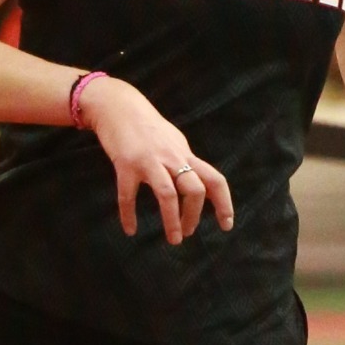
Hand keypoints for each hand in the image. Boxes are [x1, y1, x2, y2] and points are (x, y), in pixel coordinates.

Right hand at [78, 76, 233, 243]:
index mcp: (185, 154)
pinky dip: (129, 215)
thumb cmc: (147, 125)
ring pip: (167, 194)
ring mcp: (149, 161)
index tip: (226, 224)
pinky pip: (128, 196)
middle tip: (188, 232)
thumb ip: (185, 160)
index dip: (224, 203)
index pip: (214, 179)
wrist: (118, 106)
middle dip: (194, 215)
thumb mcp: (173, 141)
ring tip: (173, 238)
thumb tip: (197, 180)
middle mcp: (172, 158)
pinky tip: (130, 229)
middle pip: (195, 189)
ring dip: (172, 221)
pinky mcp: (126, 165)